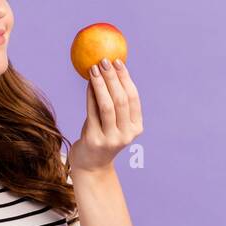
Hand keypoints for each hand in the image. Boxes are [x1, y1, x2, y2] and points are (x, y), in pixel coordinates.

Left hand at [66, 57, 143, 174]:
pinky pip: (92, 112)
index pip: (133, 98)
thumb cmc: (102, 136)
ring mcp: (110, 139)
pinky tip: (88, 83)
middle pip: (121, 100)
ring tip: (93, 68)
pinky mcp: (94, 140)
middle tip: (104, 61)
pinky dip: (90, 95)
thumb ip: (115, 101)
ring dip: (100, 84)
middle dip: (112, 78)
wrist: (91, 165)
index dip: (126, 78)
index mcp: (136, 127)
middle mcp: (126, 134)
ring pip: (107, 106)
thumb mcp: (113, 121)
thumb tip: (109, 68)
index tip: (118, 61)